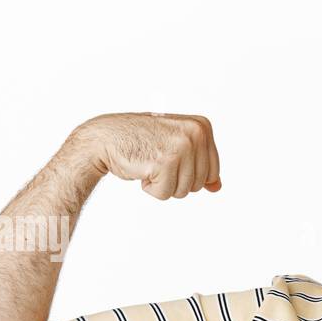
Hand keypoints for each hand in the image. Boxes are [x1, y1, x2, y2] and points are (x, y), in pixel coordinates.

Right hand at [71, 112, 221, 199]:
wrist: (104, 137)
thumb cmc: (140, 142)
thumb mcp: (176, 147)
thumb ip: (199, 165)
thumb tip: (217, 187)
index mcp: (202, 127)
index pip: (212, 172)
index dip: (189, 174)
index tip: (169, 157)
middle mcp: (195, 133)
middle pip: (199, 183)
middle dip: (176, 180)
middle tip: (156, 160)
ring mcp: (181, 146)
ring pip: (184, 191)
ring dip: (163, 184)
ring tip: (149, 163)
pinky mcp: (165, 162)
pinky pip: (165, 194)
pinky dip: (151, 189)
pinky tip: (141, 169)